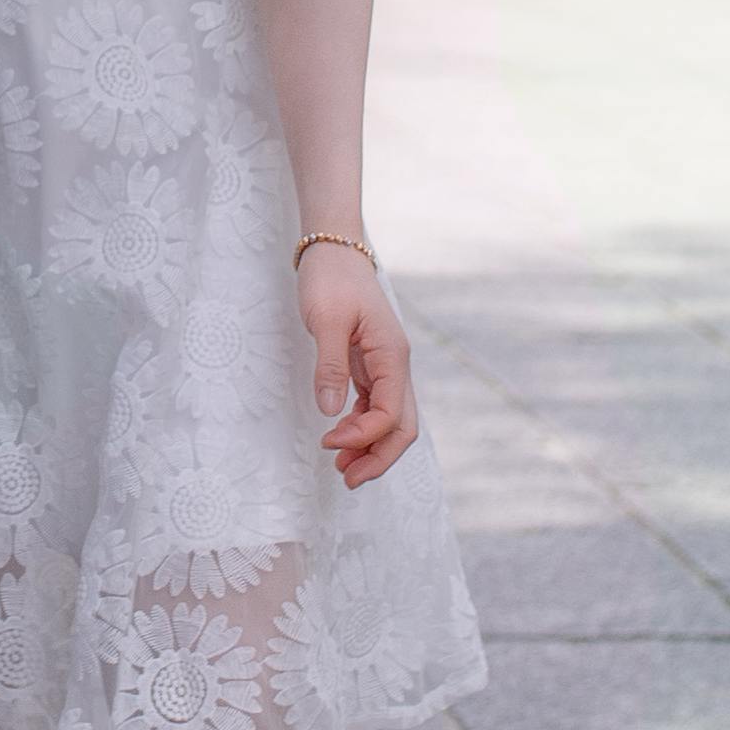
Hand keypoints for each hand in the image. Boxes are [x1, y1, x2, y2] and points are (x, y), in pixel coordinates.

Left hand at [298, 241, 416, 483]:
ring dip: (370, 446)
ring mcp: (385, 367)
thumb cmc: (331, 279)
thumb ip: (330, 366)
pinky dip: (362, 428)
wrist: (333, 251)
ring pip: (391, 420)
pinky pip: (375, 407)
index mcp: (393, 355)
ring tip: (340, 467)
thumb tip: (331, 411)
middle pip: (403, 425)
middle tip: (346, 478)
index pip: (391, 413)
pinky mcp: (370, 367)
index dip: (363, 436)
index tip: (328, 441)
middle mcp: (396, 365)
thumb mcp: (326, 320)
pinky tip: (341, 437)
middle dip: (379, 456)